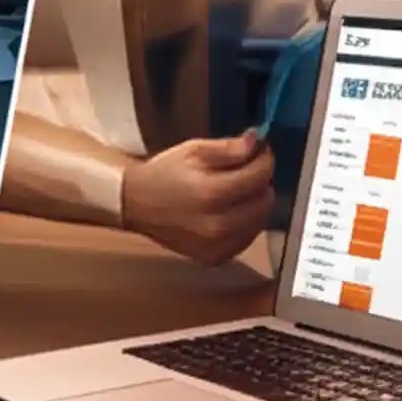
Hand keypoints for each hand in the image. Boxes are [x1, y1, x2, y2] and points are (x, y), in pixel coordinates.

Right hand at [122, 129, 274, 265]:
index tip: (261, 151)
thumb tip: (258, 142)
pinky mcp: (215, 258)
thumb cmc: (164, 173)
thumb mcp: (193, 150)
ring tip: (238, 192)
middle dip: (261, 182)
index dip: (265, 159)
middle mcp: (218, 225)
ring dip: (255, 204)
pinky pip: (246, 239)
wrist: (136, 205)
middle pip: (265, 201)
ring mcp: (218, 246)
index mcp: (211, 193)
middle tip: (248, 171)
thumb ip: (228, 148)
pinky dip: (245, 224)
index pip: (260, 176)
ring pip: (260, 222)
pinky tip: (230, 212)